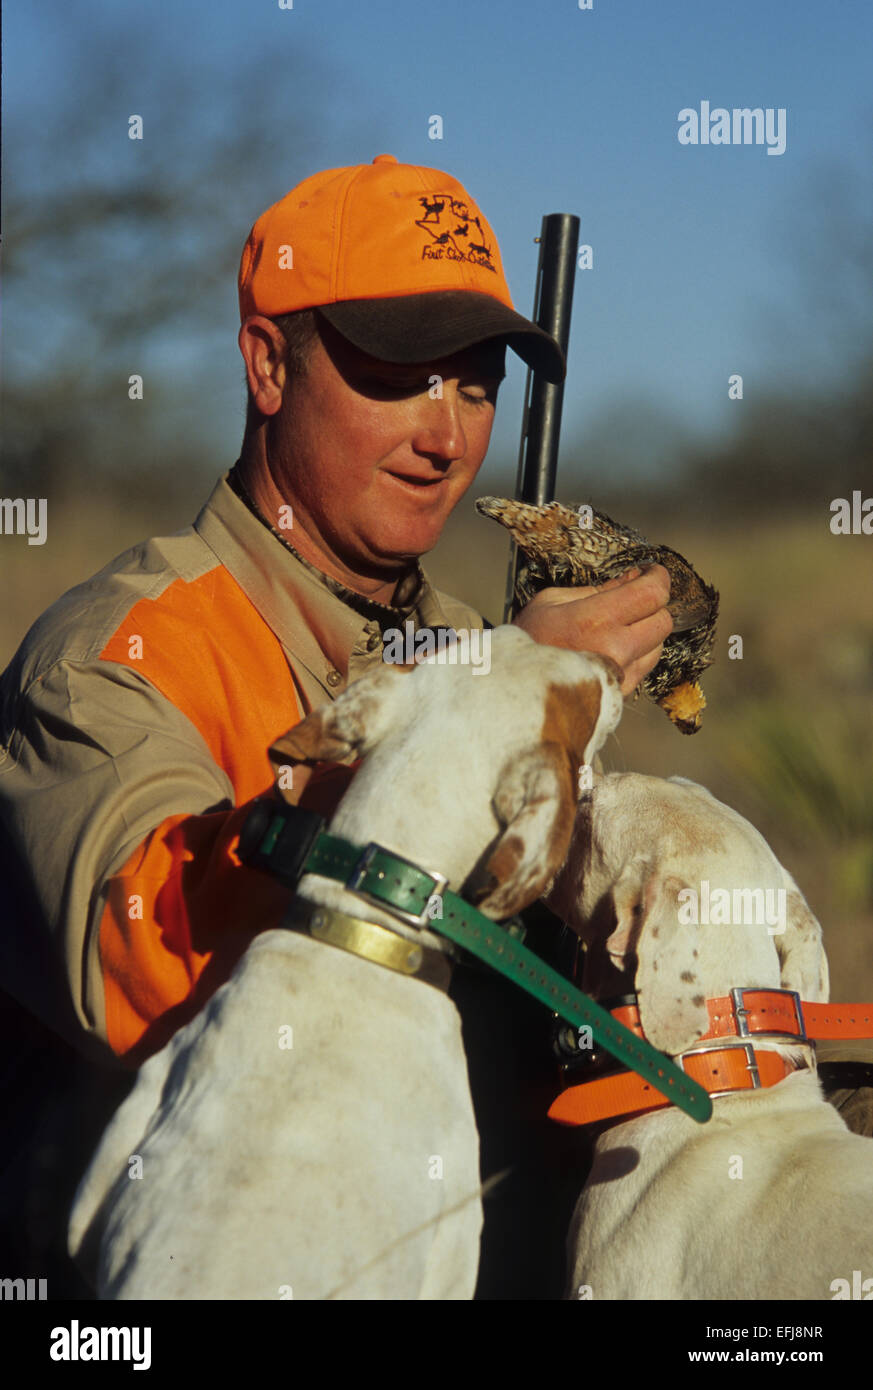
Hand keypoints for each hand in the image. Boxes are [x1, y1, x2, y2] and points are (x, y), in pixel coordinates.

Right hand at [512, 564, 672, 696]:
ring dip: (646, 632)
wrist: (514, 692)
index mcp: (597, 620)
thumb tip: (629, 579)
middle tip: (635, 598)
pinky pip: (644, 667)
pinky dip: (637, 654)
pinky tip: (614, 648)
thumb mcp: (551, 602)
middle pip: (663, 620)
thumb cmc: (526, 644)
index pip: (652, 593)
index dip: (657, 578)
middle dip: (653, 605)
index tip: (652, 572)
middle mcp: (616, 649)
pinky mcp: (620, 694)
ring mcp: (621, 676)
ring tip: (620, 627)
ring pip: (658, 646)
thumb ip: (595, 590)